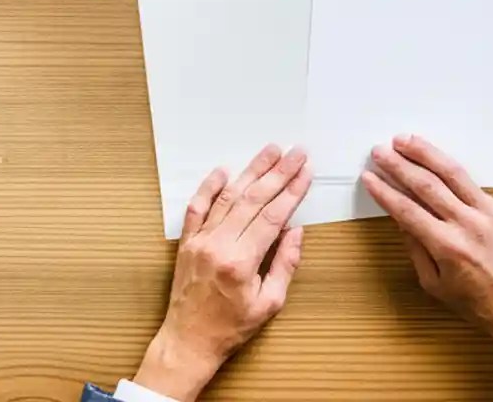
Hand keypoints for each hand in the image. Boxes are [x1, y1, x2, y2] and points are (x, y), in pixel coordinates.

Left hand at [135, 144, 311, 400]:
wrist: (188, 341)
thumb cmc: (231, 327)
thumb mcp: (269, 303)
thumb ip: (285, 264)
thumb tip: (295, 230)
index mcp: (242, 262)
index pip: (273, 216)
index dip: (292, 192)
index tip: (306, 172)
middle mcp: (218, 245)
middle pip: (253, 200)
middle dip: (278, 173)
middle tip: (296, 152)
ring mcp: (200, 241)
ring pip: (228, 197)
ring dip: (251, 172)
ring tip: (270, 151)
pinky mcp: (186, 243)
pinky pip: (197, 208)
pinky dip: (209, 187)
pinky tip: (223, 170)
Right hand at [361, 135, 492, 382]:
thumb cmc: (477, 303)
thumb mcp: (434, 284)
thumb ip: (415, 248)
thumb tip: (400, 218)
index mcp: (447, 246)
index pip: (407, 209)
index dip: (385, 191)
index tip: (370, 177)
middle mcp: (467, 224)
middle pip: (425, 184)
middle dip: (399, 165)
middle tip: (380, 151)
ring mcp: (486, 213)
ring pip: (451, 172)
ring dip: (425, 153)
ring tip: (404, 140)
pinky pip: (470, 182)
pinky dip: (449, 167)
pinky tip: (434, 157)